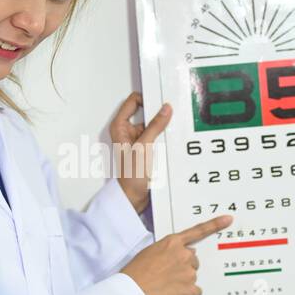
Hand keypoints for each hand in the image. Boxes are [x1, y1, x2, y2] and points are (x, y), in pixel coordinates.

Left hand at [110, 92, 171, 213]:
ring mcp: (137, 140)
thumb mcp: (143, 147)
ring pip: (153, 124)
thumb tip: (165, 109)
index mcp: (120, 126)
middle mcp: (127, 131)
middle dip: (158, 112)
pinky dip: (164, 135)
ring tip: (174, 125)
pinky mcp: (146, 148)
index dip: (147, 98)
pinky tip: (173, 137)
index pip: (133, 101)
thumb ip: (155, 126)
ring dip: (163, 125)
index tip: (162, 99)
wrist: (134, 197)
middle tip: (172, 110)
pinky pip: (157, 135)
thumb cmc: (131, 175)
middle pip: (145, 111)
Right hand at [119, 213, 233, 294]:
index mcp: (172, 243)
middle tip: (167, 274)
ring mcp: (188, 271)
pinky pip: (194, 291)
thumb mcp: (149, 252)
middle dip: (184, 266)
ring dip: (183, 281)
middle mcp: (183, 254)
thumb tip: (176, 256)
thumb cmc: (135, 273)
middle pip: (193, 260)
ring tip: (165, 285)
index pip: (197, 232)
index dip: (214, 225)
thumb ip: (167, 250)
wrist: (131, 291)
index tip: (227, 220)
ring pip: (192, 276)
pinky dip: (186, 294)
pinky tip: (172, 294)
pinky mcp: (190, 288)